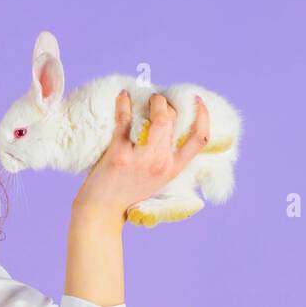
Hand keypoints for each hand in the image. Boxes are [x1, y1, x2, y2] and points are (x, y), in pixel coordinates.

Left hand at [72, 91, 210, 218]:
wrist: (102, 210)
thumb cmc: (127, 193)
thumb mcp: (155, 179)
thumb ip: (163, 158)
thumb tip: (165, 127)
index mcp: (172, 169)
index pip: (199, 140)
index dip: (203, 116)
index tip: (197, 101)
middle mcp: (160, 163)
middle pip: (173, 121)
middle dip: (167, 103)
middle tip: (157, 100)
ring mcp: (141, 159)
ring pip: (157, 118)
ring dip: (153, 101)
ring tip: (147, 99)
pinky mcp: (120, 154)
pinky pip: (125, 120)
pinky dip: (123, 104)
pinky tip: (122, 96)